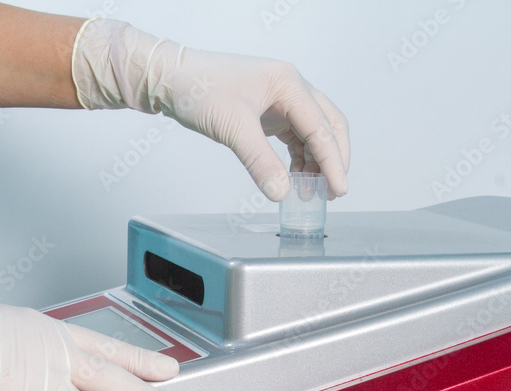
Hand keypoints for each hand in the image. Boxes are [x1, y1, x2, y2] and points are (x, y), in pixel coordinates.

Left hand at [71, 19, 349, 201]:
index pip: (321, 127)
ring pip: (314, 132)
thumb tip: (282, 191)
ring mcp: (281, 99)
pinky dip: (300, 157)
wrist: (172, 79)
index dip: (333, 161)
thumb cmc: (198, 89)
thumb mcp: (232, 128)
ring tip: (312, 191)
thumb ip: (260, 161)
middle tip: (333, 191)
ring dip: (316, 161)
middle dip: (334, 160)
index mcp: (288, 83)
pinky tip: (295, 177)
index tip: (338, 188)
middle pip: (328, 126)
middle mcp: (290, 87)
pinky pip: (296, 136)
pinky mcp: (269, 111)